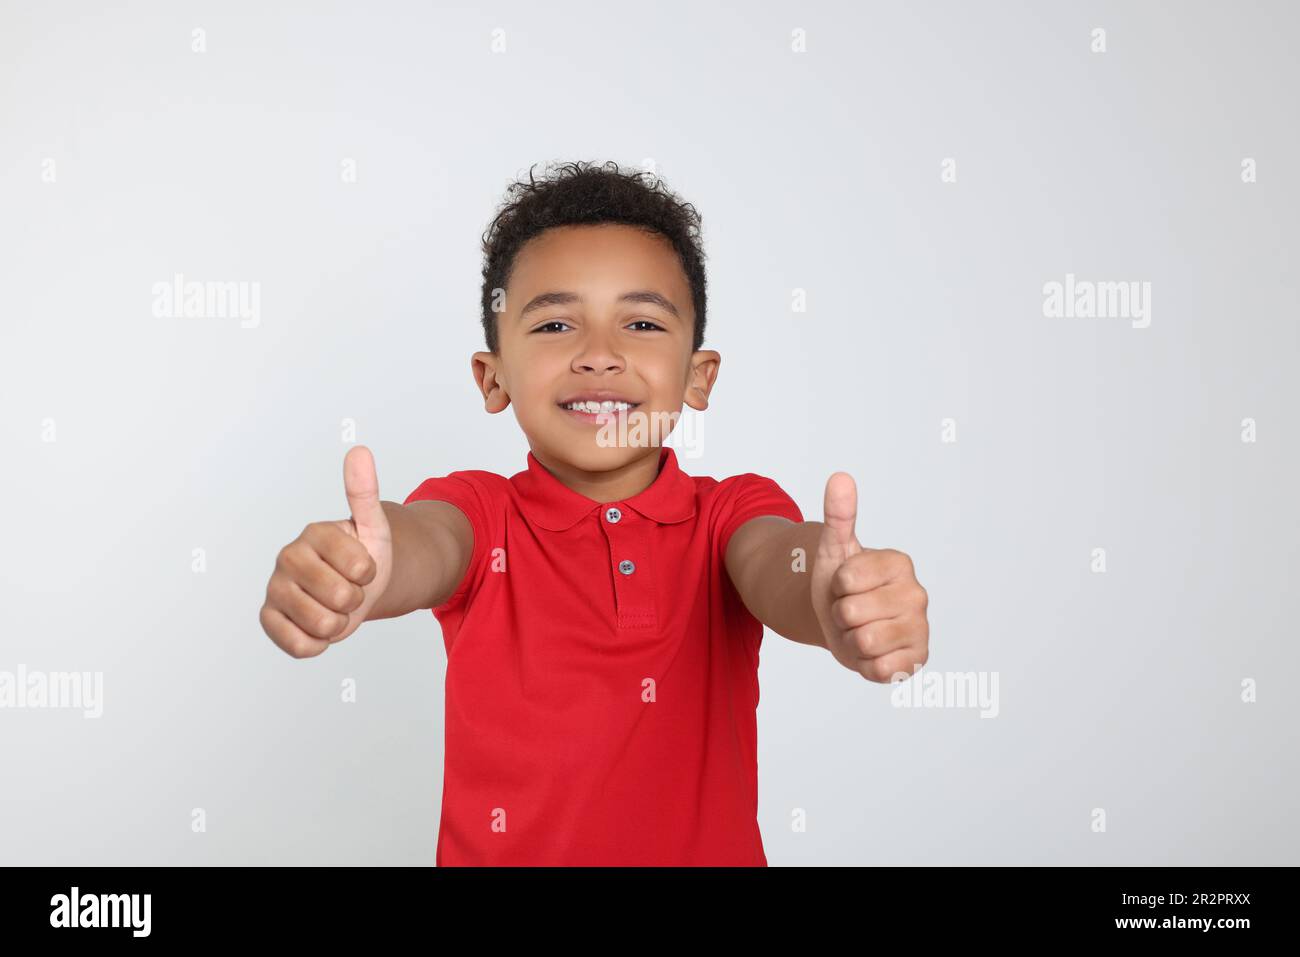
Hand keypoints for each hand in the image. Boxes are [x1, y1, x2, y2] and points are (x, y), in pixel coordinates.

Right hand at [259, 445, 394, 657]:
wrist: (352, 588)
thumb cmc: (363, 556)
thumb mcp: (374, 526)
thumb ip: (364, 492)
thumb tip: (359, 450)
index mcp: (314, 533)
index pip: (360, 568)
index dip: (370, 575)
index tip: (363, 565)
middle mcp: (288, 557)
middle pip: (340, 597)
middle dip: (356, 600)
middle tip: (348, 587)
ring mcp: (275, 588)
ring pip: (323, 625)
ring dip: (339, 622)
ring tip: (334, 605)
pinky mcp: (268, 618)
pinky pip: (300, 646)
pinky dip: (318, 643)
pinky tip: (317, 624)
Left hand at [809, 472, 928, 681]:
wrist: (844, 623)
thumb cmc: (841, 584)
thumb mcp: (833, 549)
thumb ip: (839, 515)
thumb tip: (840, 477)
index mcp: (899, 564)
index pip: (846, 580)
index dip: (835, 586)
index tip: (844, 584)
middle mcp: (917, 595)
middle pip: (852, 612)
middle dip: (840, 614)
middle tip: (850, 609)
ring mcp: (920, 629)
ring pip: (864, 641)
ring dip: (851, 640)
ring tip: (859, 628)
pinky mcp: (917, 661)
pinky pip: (879, 670)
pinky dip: (866, 664)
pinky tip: (872, 652)